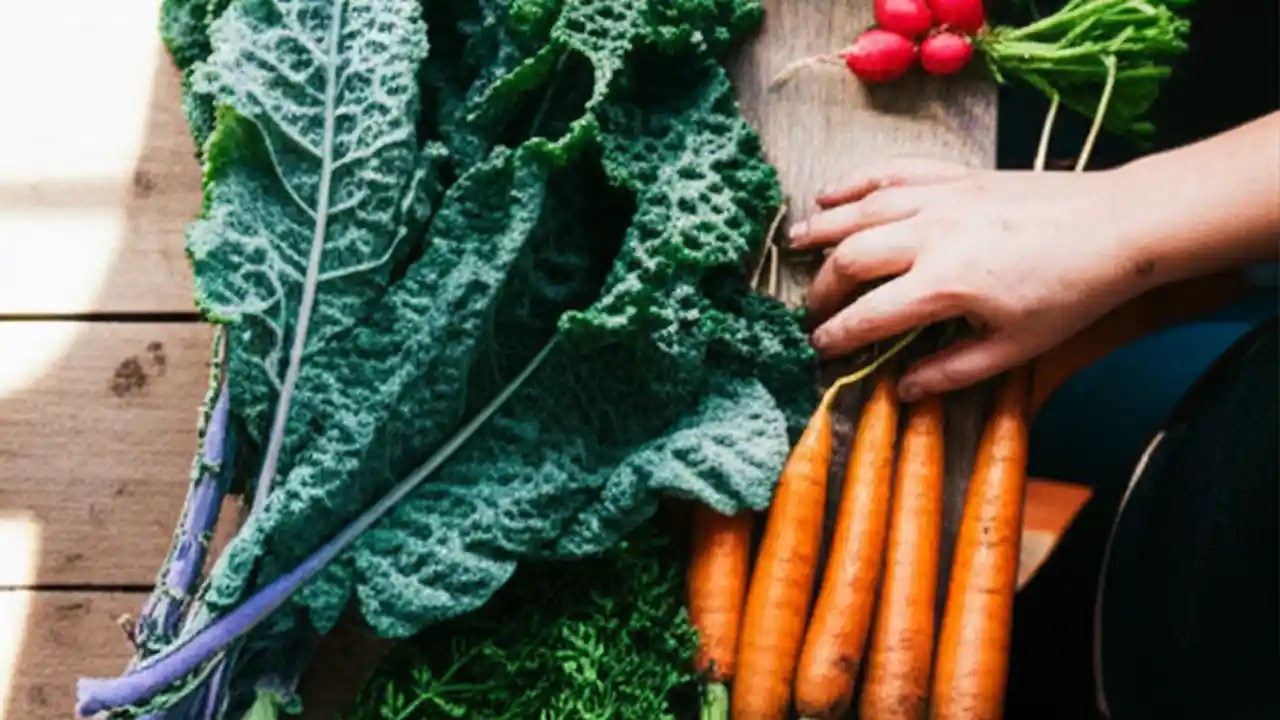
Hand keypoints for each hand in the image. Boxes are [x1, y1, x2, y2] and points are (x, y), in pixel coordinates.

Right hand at [791, 157, 1151, 401]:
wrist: (1118, 225)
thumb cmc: (1072, 292)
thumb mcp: (1016, 348)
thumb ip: (953, 370)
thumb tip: (903, 390)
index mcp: (944, 285)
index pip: (868, 315)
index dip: (836, 335)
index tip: (819, 349)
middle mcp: (930, 236)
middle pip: (850, 260)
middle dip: (821, 289)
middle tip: (811, 310)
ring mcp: (940, 199)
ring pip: (860, 210)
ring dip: (822, 229)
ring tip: (793, 245)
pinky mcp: (955, 176)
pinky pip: (892, 173)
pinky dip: (857, 182)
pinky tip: (833, 194)